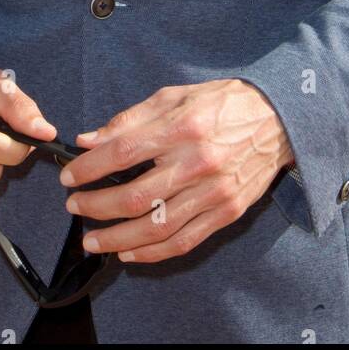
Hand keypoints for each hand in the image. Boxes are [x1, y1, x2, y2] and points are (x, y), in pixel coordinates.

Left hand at [61, 80, 293, 262]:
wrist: (279, 120)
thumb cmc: (223, 103)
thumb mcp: (175, 96)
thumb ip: (130, 119)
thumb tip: (89, 140)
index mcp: (182, 127)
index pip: (123, 152)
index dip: (89, 169)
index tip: (69, 176)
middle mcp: (197, 163)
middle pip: (134, 196)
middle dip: (95, 206)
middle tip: (74, 206)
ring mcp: (213, 192)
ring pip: (155, 227)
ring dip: (116, 238)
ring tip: (92, 240)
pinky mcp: (227, 213)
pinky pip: (183, 242)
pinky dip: (151, 253)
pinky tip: (128, 253)